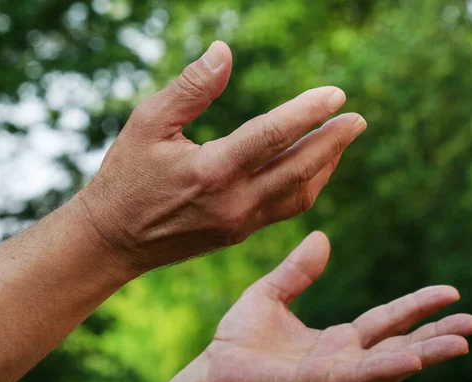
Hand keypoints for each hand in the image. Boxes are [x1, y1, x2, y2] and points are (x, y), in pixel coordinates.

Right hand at [77, 41, 366, 272]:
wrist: (114, 240)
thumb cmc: (126, 176)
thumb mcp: (147, 123)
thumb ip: (190, 88)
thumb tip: (224, 51)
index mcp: (211, 171)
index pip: (273, 135)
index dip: (308, 111)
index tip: (336, 94)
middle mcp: (233, 202)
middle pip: (300, 169)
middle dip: (334, 142)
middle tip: (358, 119)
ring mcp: (239, 223)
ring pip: (299, 195)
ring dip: (325, 166)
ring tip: (341, 140)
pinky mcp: (238, 234)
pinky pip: (285, 208)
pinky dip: (305, 185)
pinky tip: (311, 168)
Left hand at [154, 232, 471, 381]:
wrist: (212, 371)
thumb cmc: (238, 341)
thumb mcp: (271, 295)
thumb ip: (298, 271)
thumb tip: (322, 238)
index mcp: (335, 340)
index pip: (386, 321)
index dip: (416, 307)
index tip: (449, 293)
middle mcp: (341, 360)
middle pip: (398, 344)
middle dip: (435, 335)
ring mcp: (331, 377)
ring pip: (386, 365)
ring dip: (424, 354)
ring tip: (460, 342)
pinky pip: (355, 378)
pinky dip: (385, 368)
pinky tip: (412, 358)